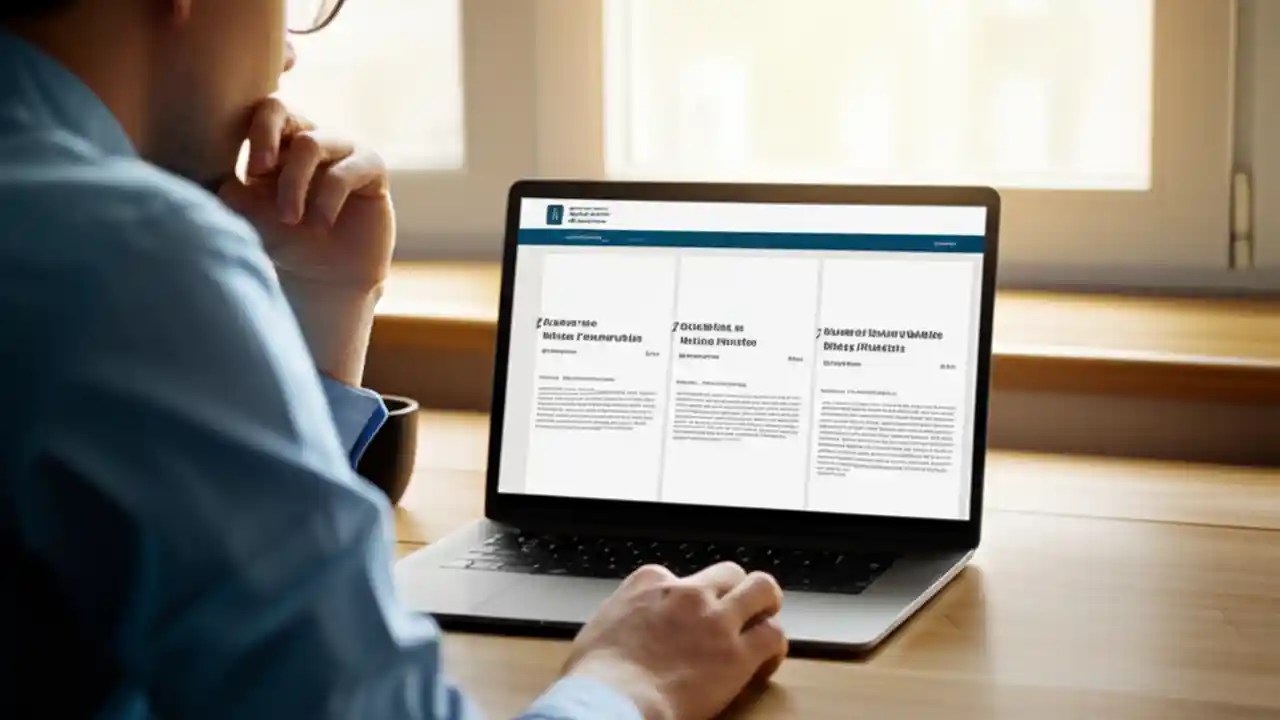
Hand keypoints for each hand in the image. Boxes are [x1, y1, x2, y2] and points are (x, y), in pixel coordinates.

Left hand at [218, 98, 394, 384]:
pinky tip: (321, 224)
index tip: (249, 169)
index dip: (254, 129)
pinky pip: (350, 168)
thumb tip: (200, 174)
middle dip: (265, 136)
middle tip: (256, 172)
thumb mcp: (247, 216)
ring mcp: (343, 153)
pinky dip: (329, 197)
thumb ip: (227, 190)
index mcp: (277, 144)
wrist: (326, 280)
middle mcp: (309, 140)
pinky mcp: (372, 172)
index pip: (263, 111)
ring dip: (295, 183)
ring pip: (313, 143)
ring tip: (291, 220)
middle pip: (284, 110)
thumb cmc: (284, 243)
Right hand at [563, 562, 787, 719]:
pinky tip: (765, 663)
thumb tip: (629, 629)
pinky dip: (774, 648)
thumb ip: (625, 615)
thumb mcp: (600, 626)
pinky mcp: (737, 653)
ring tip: (764, 624)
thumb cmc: (596, 675)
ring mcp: (716, 619)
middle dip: (735, 592)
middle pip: (729, 574)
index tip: (687, 620)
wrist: (612, 700)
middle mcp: (688, 591)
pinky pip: (773, 636)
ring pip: (763, 589)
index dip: (689, 600)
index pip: (682, 577)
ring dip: (766, 605)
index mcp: (650, 582)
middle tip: (737, 614)